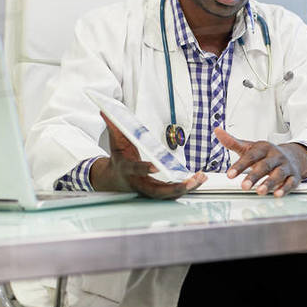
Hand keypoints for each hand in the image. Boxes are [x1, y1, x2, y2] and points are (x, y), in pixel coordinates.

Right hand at [91, 113, 205, 199]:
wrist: (116, 179)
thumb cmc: (119, 160)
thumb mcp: (115, 142)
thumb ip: (114, 127)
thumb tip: (106, 111)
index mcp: (128, 170)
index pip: (136, 170)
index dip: (144, 169)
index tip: (155, 166)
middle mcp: (140, 183)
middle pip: (157, 191)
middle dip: (174, 188)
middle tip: (189, 182)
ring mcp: (150, 190)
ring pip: (169, 195)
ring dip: (187, 188)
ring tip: (201, 178)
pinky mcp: (159, 192)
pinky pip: (174, 192)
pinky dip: (188, 187)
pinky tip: (200, 179)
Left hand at [214, 127, 306, 195]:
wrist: (293, 156)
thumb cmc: (266, 154)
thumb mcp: (250, 147)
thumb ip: (233, 142)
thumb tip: (217, 131)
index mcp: (264, 148)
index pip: (250, 156)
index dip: (240, 166)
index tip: (230, 175)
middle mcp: (276, 156)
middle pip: (264, 166)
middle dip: (254, 176)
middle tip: (243, 186)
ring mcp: (286, 166)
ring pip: (278, 174)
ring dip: (269, 183)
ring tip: (260, 192)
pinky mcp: (294, 177)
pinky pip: (290, 182)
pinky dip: (285, 189)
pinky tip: (277, 194)